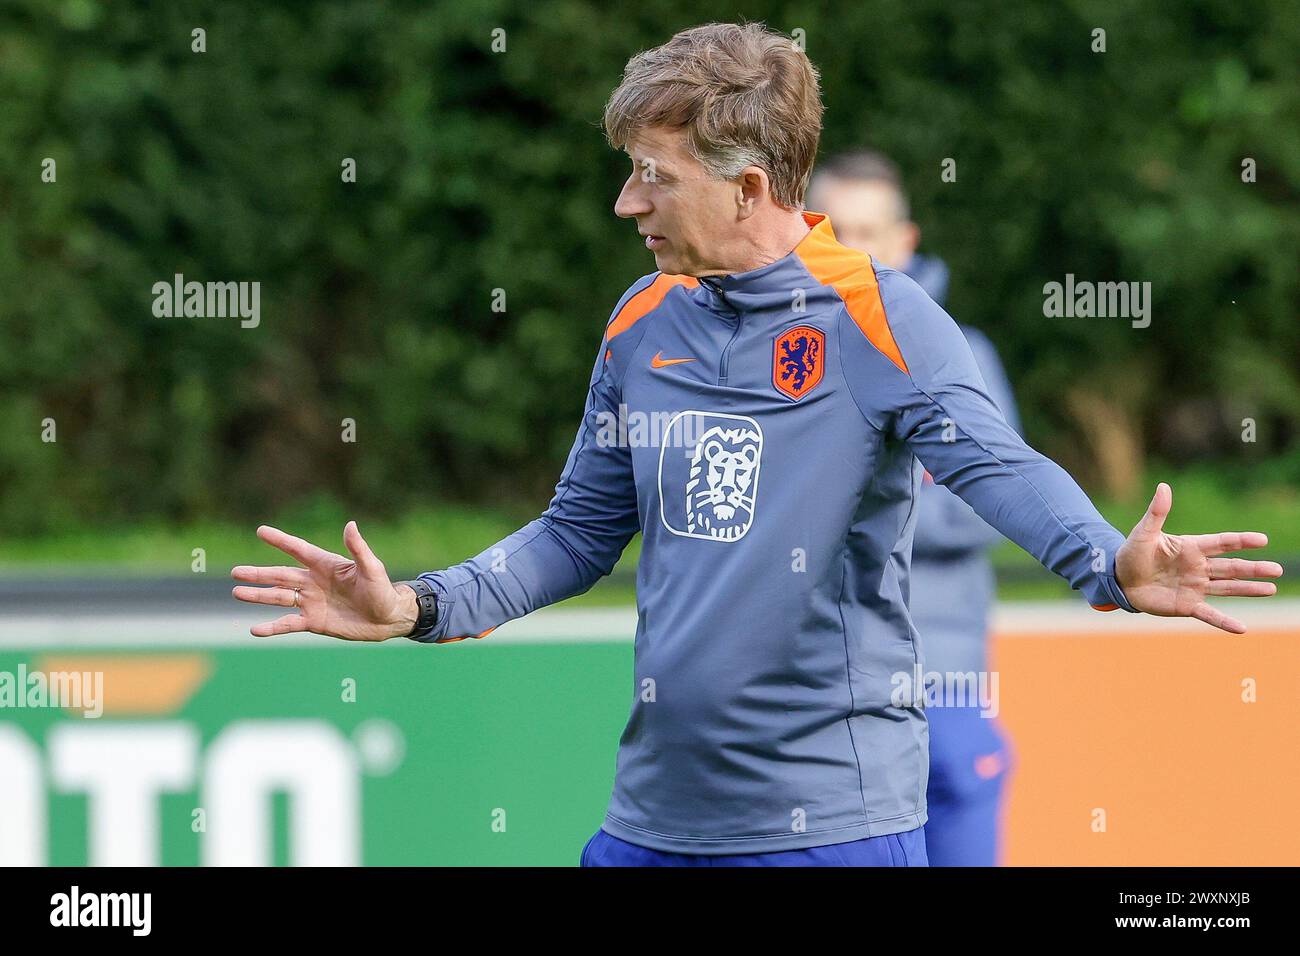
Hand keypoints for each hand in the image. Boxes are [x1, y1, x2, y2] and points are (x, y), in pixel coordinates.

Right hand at [231, 521, 418, 639]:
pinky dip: (272, 628)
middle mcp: (314, 582)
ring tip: (237, 592)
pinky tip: (255, 630)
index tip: (261, 531)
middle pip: (280, 576)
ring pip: (279, 597)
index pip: (298, 550)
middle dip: (258, 574)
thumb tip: (350, 525)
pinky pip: (288, 624)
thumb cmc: (383, 590)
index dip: (280, 541)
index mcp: (326, 565)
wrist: (388, 619)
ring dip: (258, 596)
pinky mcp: (313, 622)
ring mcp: (311, 602)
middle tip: (235, 571)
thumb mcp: (372, 568)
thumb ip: (359, 549)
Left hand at [1115, 482, 1282, 633]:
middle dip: (1254, 568)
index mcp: (1191, 547)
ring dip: (1248, 589)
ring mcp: (1195, 587)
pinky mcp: (1187, 605)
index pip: (1221, 543)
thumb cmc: (1132, 553)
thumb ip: (1156, 513)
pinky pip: (1209, 614)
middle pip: (1231, 567)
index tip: (1262, 540)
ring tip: (1271, 588)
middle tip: (1277, 569)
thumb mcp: (1143, 533)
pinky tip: (1241, 629)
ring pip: (1227, 588)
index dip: (1241, 541)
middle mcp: (1199, 567)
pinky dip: (1224, 622)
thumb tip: (1163, 486)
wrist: (1120, 580)